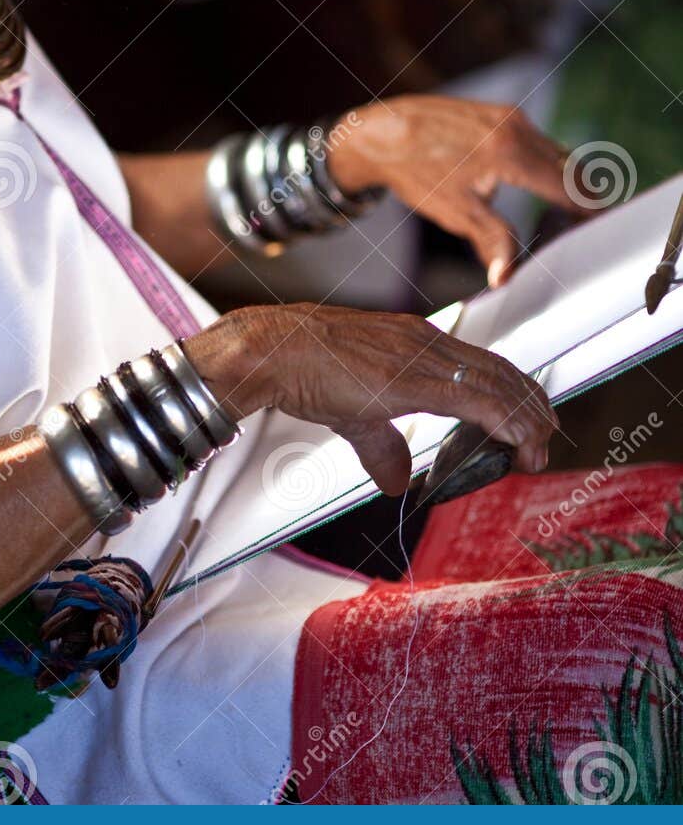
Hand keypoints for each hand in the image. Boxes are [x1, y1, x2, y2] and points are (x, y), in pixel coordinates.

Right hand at [189, 303, 557, 497]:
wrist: (275, 350)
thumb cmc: (305, 370)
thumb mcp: (354, 414)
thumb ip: (382, 448)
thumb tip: (398, 482)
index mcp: (415, 342)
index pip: (482, 363)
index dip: (513, 392)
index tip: (531, 420)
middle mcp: (426, 342)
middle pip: (499, 370)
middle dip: (530, 406)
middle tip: (549, 436)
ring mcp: (421, 355)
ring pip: (495, 383)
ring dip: (525, 418)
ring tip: (540, 447)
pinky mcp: (412, 377)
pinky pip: (475, 398)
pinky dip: (506, 420)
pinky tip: (519, 441)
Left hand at [327, 96, 577, 285]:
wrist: (382, 133)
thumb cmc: (415, 172)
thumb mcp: (455, 212)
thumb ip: (492, 242)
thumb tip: (507, 278)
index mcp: (510, 153)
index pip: (569, 187)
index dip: (590, 211)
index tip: (602, 230)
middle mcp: (516, 127)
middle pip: (570, 168)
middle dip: (583, 197)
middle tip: (587, 227)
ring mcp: (509, 115)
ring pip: (555, 152)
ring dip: (566, 180)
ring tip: (568, 212)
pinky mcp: (499, 112)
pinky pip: (538, 140)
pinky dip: (547, 163)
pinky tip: (540, 185)